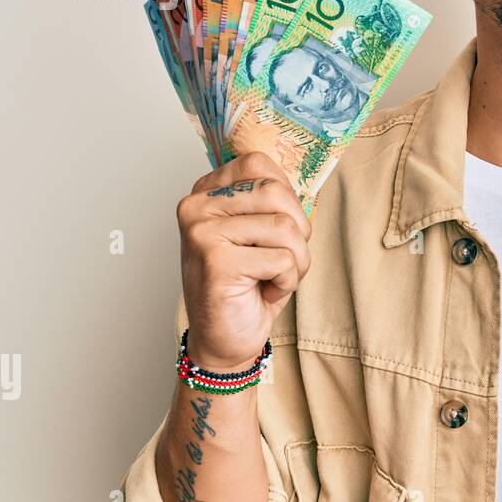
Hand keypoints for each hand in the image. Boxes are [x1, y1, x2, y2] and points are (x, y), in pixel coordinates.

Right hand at [175, 152, 311, 370]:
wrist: (225, 339)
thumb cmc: (248, 284)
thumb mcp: (261, 232)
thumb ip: (272, 200)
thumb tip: (305, 178)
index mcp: (206, 191)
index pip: (258, 163)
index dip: (285, 196)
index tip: (276, 227)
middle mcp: (196, 206)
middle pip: (276, 192)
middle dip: (297, 230)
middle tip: (281, 258)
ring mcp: (201, 232)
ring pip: (285, 227)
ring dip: (295, 260)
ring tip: (272, 276)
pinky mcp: (216, 262)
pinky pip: (282, 259)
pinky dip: (287, 281)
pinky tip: (264, 292)